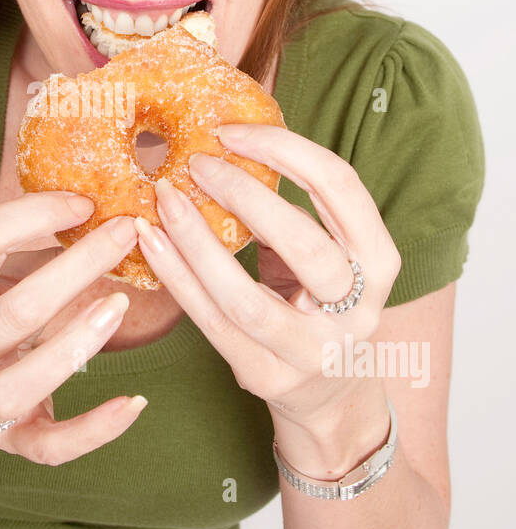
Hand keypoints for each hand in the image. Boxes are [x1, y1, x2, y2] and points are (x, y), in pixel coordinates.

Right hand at [0, 192, 144, 462]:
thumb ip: (29, 241)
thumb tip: (100, 194)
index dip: (31, 215)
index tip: (85, 201)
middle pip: (15, 312)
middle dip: (74, 269)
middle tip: (125, 233)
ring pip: (22, 383)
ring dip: (76, 344)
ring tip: (121, 304)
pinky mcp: (12, 439)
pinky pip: (51, 444)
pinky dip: (95, 429)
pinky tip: (135, 402)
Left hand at [134, 123, 400, 428]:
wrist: (331, 397)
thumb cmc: (319, 304)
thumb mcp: (328, 254)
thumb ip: (295, 210)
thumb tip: (226, 145)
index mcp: (379, 263)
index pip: (341, 188)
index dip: (286, 150)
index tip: (232, 131)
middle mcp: (355, 311)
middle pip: (303, 244)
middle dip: (244, 194)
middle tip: (196, 163)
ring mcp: (310, 352)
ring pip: (246, 298)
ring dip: (196, 242)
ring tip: (163, 200)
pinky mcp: (265, 377)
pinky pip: (211, 324)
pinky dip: (175, 278)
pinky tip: (150, 242)